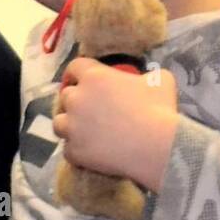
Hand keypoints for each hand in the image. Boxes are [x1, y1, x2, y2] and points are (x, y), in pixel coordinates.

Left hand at [53, 58, 178, 191]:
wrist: (155, 147)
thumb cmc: (159, 110)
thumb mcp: (160, 81)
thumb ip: (146, 77)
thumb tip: (147, 80)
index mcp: (94, 77)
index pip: (75, 67)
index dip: (78, 73)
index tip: (82, 79)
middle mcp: (77, 99)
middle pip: (66, 96)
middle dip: (76, 101)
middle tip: (90, 110)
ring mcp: (72, 127)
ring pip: (59, 123)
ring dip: (69, 125)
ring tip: (84, 132)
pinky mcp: (74, 151)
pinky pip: (68, 149)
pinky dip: (77, 150)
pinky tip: (90, 152)